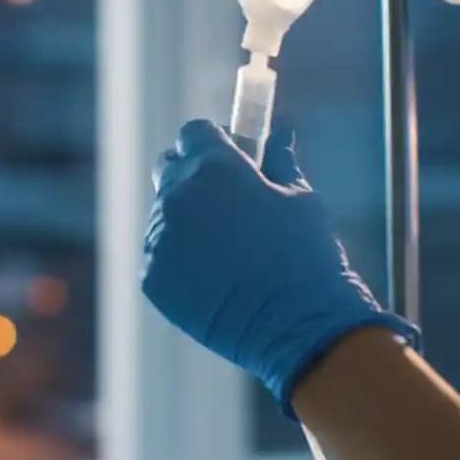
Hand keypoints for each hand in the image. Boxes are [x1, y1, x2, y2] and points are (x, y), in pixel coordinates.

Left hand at [142, 120, 418, 417]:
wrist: (298, 327)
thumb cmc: (306, 256)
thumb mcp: (300, 199)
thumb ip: (279, 161)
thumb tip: (280, 132)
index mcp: (213, 168)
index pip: (194, 133)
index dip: (214, 142)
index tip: (232, 157)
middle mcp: (177, 197)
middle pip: (169, 168)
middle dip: (192, 175)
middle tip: (226, 201)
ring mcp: (160, 239)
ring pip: (163, 215)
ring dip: (186, 221)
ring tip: (228, 250)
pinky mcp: (153, 278)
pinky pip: (160, 255)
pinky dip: (180, 260)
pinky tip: (215, 278)